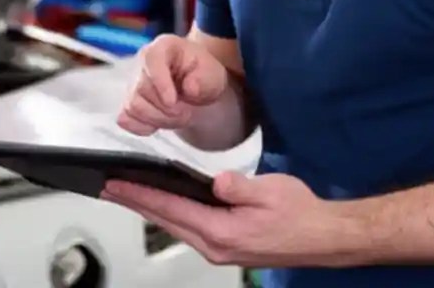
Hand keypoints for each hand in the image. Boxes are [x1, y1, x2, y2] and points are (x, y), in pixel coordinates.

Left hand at [102, 172, 346, 267]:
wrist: (324, 238)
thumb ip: (238, 187)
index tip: (116, 185)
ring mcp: (219, 250)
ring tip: (129, 195)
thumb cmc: (301, 214)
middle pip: (165, 221)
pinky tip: (165, 207)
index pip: (170, 208)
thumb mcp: (270, 191)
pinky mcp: (226, 248)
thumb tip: (216, 183)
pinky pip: (189, 231)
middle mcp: (215, 246)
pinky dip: (171, 216)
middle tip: (109, 189)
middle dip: (135, 203)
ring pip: (175, 228)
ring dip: (150, 210)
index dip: (140, 195)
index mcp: (221, 231)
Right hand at [116, 34, 229, 135]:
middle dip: (167, 109)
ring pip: (133, 107)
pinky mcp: (128, 103)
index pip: (152, 60)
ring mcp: (132, 83)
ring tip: (177, 116)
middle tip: (186, 112)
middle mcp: (142, 63)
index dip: (160, 83)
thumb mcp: (212, 73)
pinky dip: (142, 127)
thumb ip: (204, 79)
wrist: (196, 85)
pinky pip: (126, 119)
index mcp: (163, 47)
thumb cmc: (202, 74)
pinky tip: (159, 122)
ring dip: (158, 119)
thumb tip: (190, 88)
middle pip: (142, 89)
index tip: (172, 102)